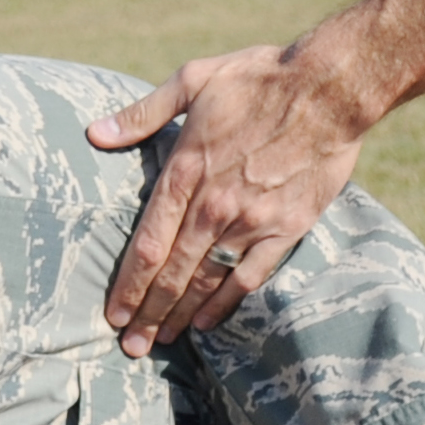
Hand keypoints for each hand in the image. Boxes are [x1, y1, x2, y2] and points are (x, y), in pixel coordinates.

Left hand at [87, 44, 362, 356]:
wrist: (329, 88)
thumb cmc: (259, 77)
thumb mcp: (193, 80)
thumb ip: (143, 114)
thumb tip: (95, 133)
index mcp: (187, 170)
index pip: (148, 243)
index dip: (127, 283)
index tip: (111, 313)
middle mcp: (214, 204)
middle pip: (172, 272)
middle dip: (147, 312)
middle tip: (129, 347)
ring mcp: (251, 220)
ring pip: (207, 280)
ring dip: (180, 314)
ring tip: (159, 341)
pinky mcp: (287, 228)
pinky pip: (250, 275)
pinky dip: (226, 302)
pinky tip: (206, 323)